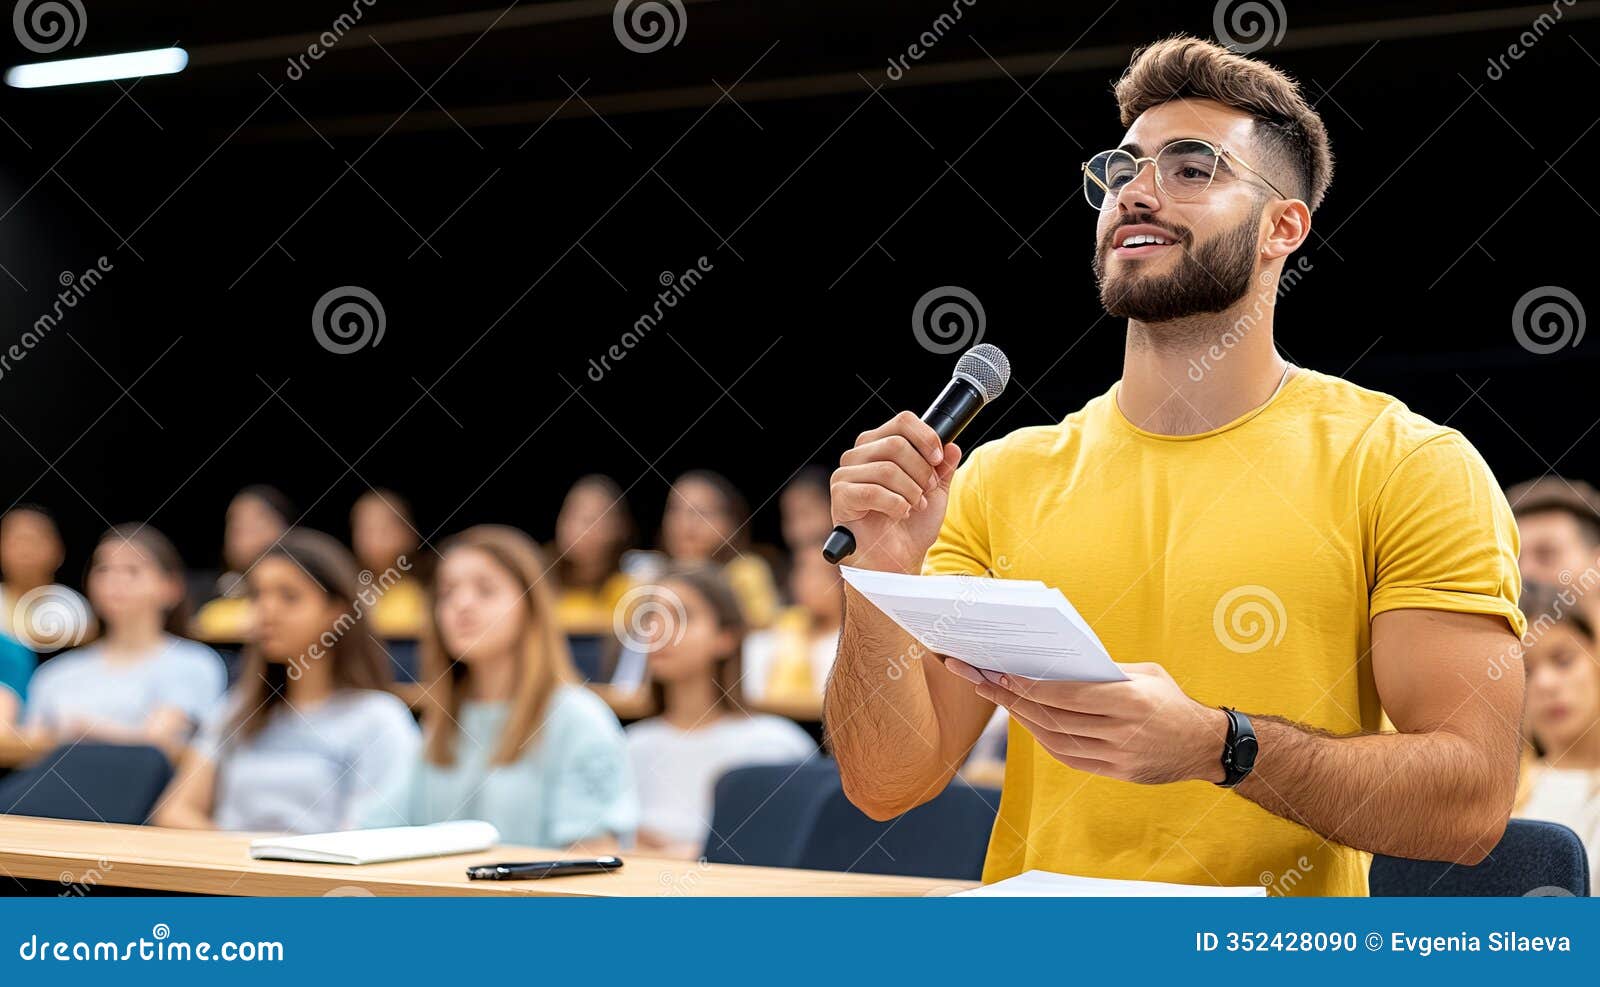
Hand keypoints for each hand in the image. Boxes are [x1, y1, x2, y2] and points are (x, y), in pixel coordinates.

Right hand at [830, 410, 961, 573]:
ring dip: (910, 491)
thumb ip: (943, 468)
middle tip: (926, 491)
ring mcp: (845, 475)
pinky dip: (895, 504)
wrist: (897, 561)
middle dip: (921, 471)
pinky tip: (899, 514)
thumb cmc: (911, 527)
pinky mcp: (841, 497)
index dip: (926, 438)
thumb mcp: (935, 492)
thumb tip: (951, 446)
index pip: (902, 421)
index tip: (938, 460)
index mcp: (878, 446)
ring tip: (914, 506)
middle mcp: (858, 455)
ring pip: (887, 468)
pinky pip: (873, 491)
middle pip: (896, 443)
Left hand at [945, 658, 1228, 784]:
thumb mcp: (1147, 674)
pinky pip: (1068, 756)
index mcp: (1130, 702)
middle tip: (980, 680)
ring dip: (1022, 718)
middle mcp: (1121, 732)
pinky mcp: (1116, 773)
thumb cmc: (1173, 700)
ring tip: (998, 697)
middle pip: (1053, 717)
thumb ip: (1104, 671)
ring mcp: (1118, 757)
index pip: (1066, 695)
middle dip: (1011, 698)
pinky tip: (1028, 721)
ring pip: (1055, 739)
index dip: (1028, 686)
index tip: (999, 672)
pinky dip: (1044, 738)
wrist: (1206, 747)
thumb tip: (1057, 664)